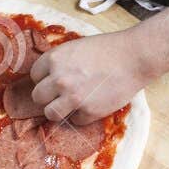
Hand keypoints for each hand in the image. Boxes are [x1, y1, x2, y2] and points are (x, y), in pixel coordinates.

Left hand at [30, 29, 154, 122]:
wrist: (134, 57)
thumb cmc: (108, 48)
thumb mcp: (76, 47)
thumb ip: (60, 61)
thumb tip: (47, 77)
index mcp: (54, 59)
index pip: (34, 76)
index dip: (44, 79)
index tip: (54, 81)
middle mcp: (59, 79)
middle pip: (37, 97)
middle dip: (48, 97)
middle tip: (61, 95)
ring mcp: (73, 97)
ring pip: (51, 113)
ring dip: (59, 110)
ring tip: (73, 104)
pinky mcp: (88, 111)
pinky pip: (75, 120)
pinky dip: (82, 116)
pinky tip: (93, 104)